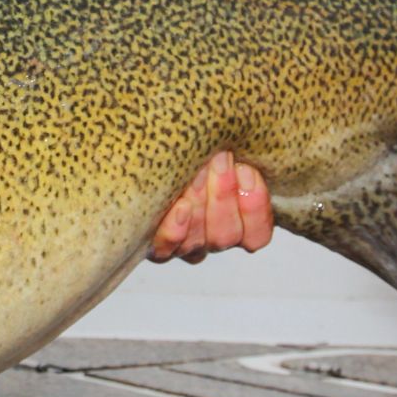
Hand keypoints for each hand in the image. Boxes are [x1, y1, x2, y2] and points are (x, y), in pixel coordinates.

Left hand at [149, 149, 273, 263]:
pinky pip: (167, 249)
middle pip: (227, 235)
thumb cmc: (191, 147)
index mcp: (239, 223)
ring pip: (201, 241)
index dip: (255, 205)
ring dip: (200, 203)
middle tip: (219, 160)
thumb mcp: (222, 149)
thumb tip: (246, 151)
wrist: (140, 152)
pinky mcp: (157, 246)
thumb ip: (238, 155)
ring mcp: (185, 245)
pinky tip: (180, 207)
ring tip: (197, 172)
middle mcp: (212, 238)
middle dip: (224, 194)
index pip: (257, 234)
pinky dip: (176, 230)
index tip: (247, 170)